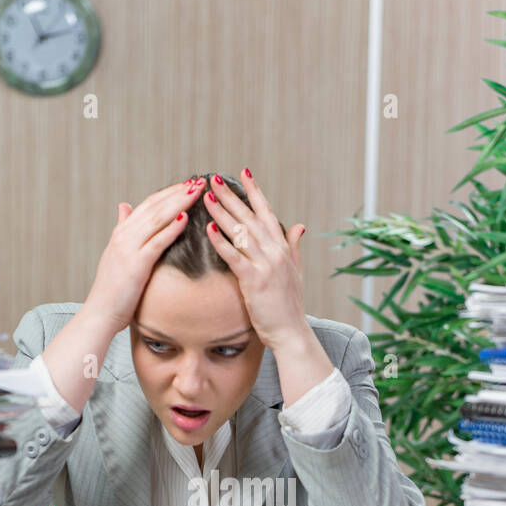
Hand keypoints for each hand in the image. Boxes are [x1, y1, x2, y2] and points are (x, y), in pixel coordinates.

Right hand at [83, 177, 205, 336]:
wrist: (100, 313)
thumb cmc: (112, 290)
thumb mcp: (116, 254)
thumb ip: (123, 229)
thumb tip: (124, 206)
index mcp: (121, 233)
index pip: (148, 204)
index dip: (169, 192)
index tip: (188, 184)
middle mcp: (124, 235)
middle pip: (155, 207)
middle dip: (178, 192)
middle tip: (198, 181)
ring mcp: (128, 248)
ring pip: (157, 219)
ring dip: (178, 203)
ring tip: (197, 192)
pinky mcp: (135, 264)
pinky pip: (156, 242)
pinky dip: (171, 228)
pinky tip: (185, 218)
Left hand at [201, 169, 306, 350]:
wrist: (291, 332)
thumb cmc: (289, 305)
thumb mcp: (295, 271)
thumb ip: (293, 246)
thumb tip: (299, 226)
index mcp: (282, 248)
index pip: (267, 212)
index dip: (255, 192)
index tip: (244, 173)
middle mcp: (275, 252)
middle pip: (250, 218)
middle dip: (231, 197)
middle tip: (213, 179)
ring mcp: (266, 265)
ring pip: (241, 233)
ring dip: (222, 213)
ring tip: (207, 197)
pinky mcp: (254, 281)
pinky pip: (235, 257)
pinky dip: (221, 242)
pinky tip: (208, 229)